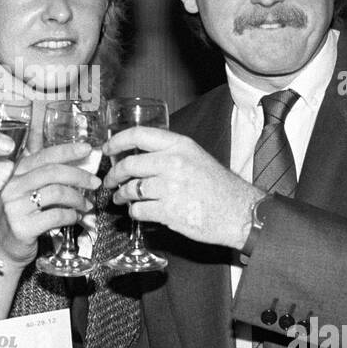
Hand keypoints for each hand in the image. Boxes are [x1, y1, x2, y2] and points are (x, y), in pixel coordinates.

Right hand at [0, 142, 98, 266]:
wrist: (3, 249)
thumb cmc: (20, 217)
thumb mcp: (26, 190)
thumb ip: (42, 173)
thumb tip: (71, 156)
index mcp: (14, 174)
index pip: (43, 155)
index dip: (67, 150)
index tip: (87, 149)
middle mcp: (12, 187)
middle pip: (52, 172)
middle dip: (79, 176)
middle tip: (95, 183)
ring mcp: (15, 207)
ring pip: (56, 193)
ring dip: (78, 199)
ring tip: (86, 205)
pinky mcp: (22, 227)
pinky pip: (56, 216)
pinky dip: (71, 216)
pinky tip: (75, 218)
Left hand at [104, 127, 260, 249]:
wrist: (239, 212)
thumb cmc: (219, 187)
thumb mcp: (196, 157)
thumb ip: (170, 153)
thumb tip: (138, 156)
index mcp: (180, 145)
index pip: (138, 135)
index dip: (117, 141)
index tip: (107, 149)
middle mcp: (173, 163)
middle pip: (129, 164)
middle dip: (113, 174)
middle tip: (109, 180)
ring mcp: (170, 187)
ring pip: (131, 189)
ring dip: (121, 195)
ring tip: (121, 198)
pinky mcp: (169, 211)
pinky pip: (138, 210)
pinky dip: (134, 212)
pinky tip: (137, 211)